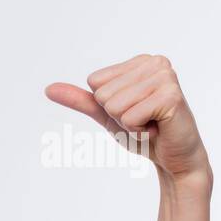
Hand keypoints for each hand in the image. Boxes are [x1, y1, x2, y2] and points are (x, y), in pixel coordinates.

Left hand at [46, 54, 210, 187]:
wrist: (172, 158)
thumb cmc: (143, 132)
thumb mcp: (106, 114)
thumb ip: (81, 100)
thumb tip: (48, 89)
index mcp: (140, 61)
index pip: (95, 82)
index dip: (107, 105)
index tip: (133, 110)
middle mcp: (155, 63)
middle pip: (103, 94)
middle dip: (118, 115)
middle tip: (143, 120)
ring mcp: (166, 78)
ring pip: (114, 106)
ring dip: (129, 124)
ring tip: (150, 124)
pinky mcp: (171, 97)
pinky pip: (129, 118)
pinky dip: (139, 132)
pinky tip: (157, 129)